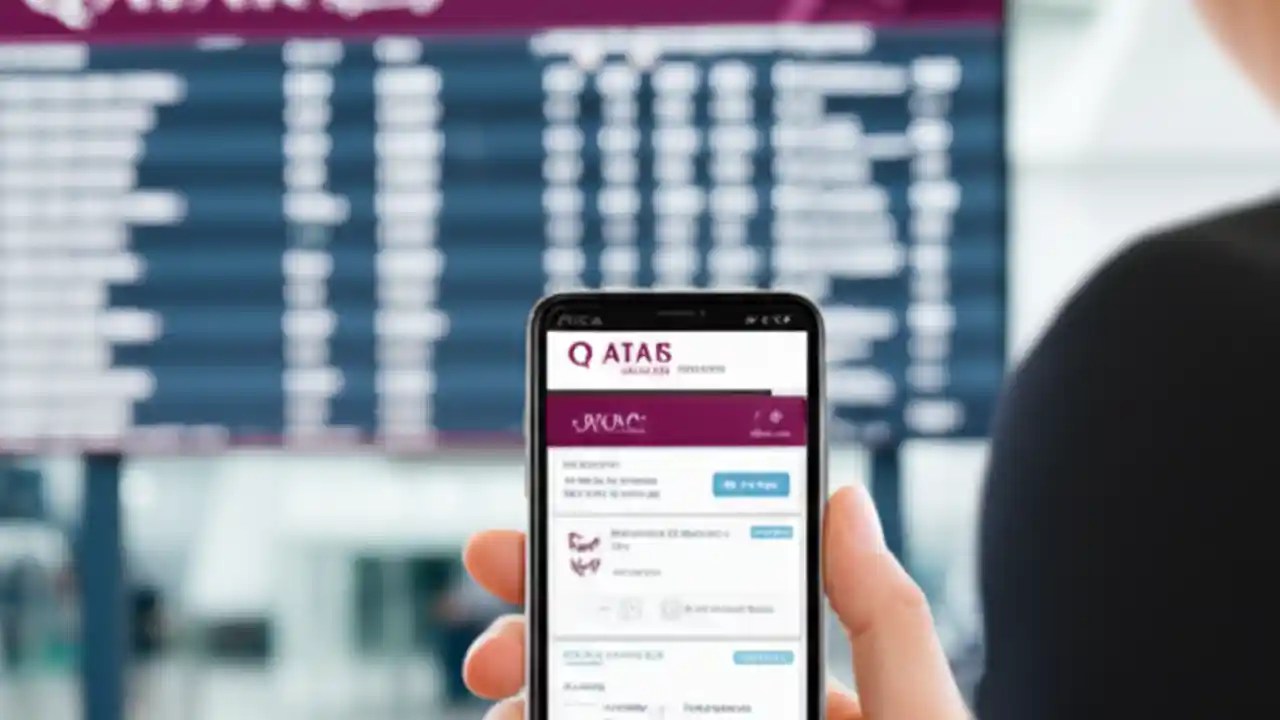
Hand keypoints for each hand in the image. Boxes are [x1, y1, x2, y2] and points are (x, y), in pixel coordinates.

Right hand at [461, 484, 968, 718]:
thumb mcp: (916, 717)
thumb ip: (882, 616)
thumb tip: (840, 500)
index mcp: (785, 703)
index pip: (686, 621)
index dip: (611, 576)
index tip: (545, 544)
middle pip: (617, 674)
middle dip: (543, 644)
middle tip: (491, 638)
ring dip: (534, 708)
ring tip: (507, 706)